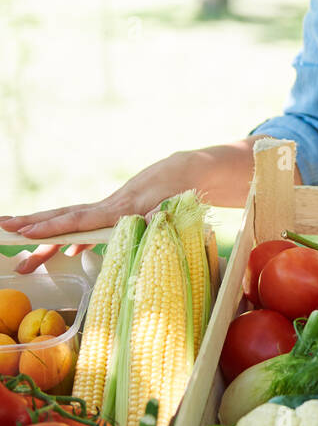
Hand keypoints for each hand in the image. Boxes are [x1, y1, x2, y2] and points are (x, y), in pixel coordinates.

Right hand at [0, 149, 195, 273]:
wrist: (191, 172)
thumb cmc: (183, 189)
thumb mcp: (175, 204)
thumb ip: (160, 217)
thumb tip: (148, 223)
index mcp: (120, 209)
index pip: (78, 220)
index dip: (53, 228)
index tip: (27, 231)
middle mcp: (109, 208)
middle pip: (64, 218)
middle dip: (32, 225)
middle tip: (3, 230)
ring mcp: (112, 210)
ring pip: (72, 223)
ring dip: (47, 235)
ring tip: (24, 252)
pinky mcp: (119, 213)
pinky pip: (89, 228)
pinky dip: (75, 239)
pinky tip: (67, 253)